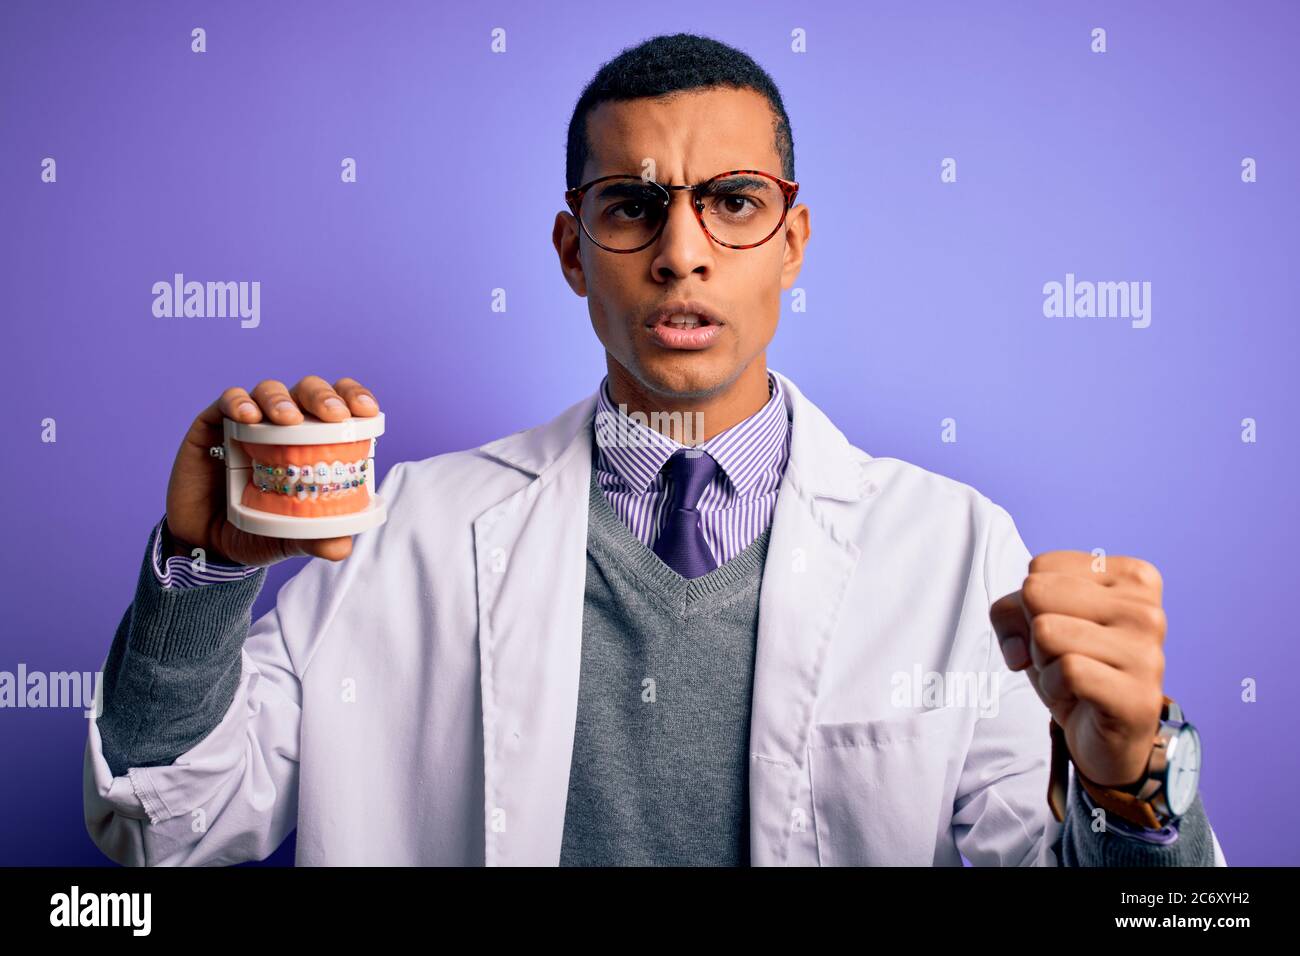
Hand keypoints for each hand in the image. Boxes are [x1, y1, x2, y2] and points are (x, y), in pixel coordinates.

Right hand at [164, 376, 380, 566]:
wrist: (205, 544)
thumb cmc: (256, 533)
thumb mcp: (290, 539)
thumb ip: (316, 539)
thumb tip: (341, 547)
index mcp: (314, 442)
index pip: (340, 405)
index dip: (354, 398)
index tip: (368, 411)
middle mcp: (284, 425)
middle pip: (308, 391)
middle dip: (323, 397)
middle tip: (334, 416)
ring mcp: (249, 422)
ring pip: (270, 390)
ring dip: (282, 399)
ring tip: (288, 420)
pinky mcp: (213, 424)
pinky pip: (228, 401)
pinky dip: (240, 403)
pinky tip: (247, 417)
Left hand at [989, 551, 1165, 788]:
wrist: (1107, 736)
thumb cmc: (1075, 665)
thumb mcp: (1034, 622)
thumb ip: (1011, 610)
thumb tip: (1017, 647)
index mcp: (1134, 578)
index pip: (1042, 567)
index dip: (1031, 603)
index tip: (1061, 627)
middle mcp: (1147, 610)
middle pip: (1038, 593)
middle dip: (1033, 630)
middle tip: (1062, 655)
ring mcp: (1148, 653)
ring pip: (1047, 631)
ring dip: (1043, 661)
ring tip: (1070, 676)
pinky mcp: (1138, 696)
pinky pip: (1066, 671)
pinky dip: (1053, 687)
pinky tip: (1075, 696)